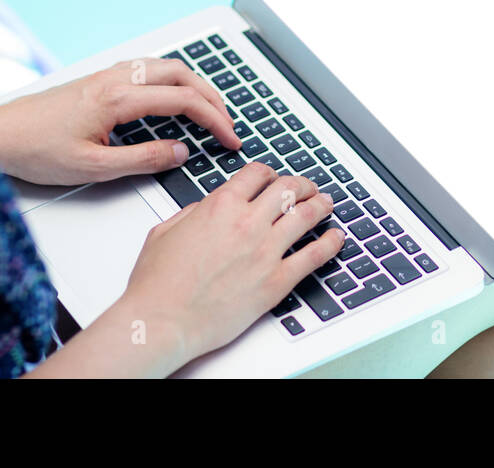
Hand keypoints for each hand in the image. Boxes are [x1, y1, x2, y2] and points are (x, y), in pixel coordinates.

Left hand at [0, 58, 240, 184]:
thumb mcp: (94, 168)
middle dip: (214, 97)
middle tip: (229, 124)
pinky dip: (173, 80)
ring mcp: (108, 74)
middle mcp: (116, 78)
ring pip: (167, 67)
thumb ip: (143, 159)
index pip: (184, 101)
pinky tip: (175, 97)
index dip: (215, 120)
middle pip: (183, 75)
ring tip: (210, 110)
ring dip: (195, 85)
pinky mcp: (99, 79)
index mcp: (119, 98)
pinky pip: (149, 69)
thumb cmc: (36, 150)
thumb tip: (180, 152)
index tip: (230, 140)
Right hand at [116, 163, 345, 367]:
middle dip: (301, 185)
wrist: (162, 320)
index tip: (274, 177)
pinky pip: (313, 256)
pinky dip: (330, 243)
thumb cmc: (158, 283)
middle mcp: (247, 223)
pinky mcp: (276, 281)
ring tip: (326, 204)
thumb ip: (191, 213)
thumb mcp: (165, 231)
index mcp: (219, 206)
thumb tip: (206, 208)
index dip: (269, 173)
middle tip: (307, 188)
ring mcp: (265, 251)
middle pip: (287, 189)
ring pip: (306, 216)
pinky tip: (336, 238)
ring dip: (320, 205)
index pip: (257, 174)